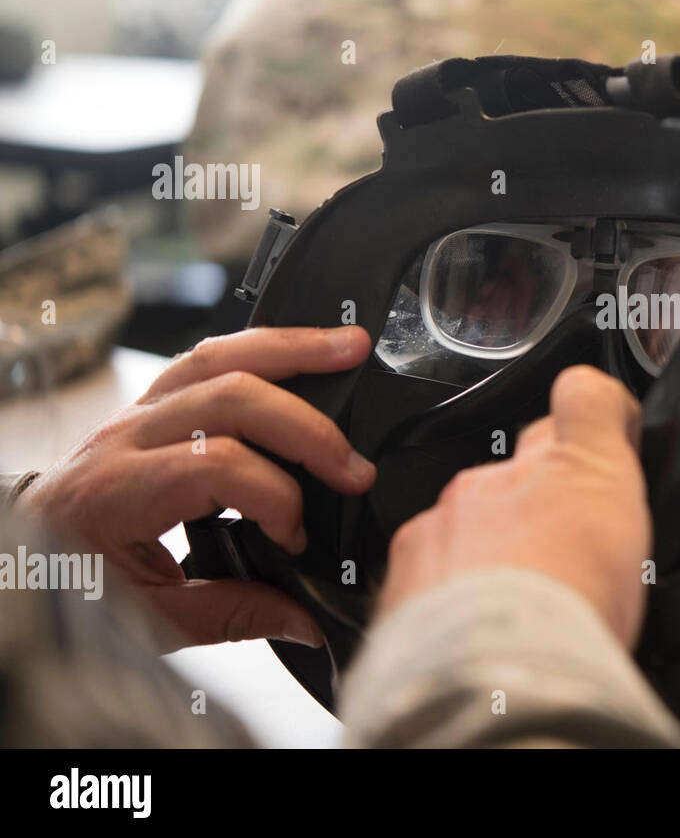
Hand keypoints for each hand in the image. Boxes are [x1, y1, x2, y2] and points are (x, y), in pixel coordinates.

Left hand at [21, 326, 376, 650]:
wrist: (13, 559)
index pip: (218, 467)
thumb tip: (308, 619)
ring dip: (293, 350)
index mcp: (117, 492)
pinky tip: (303, 349)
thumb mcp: (146, 619)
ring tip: (350, 349)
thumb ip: (233, 614)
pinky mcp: (150, 401)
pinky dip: (263, 349)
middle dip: (307, 429)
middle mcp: (125, 436)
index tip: (296, 541)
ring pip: (220, 355)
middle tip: (355, 468)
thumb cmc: (68, 586)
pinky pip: (209, 357)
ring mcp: (137, 409)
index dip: (276, 501)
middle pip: (231, 397)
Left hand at [379, 365, 651, 648]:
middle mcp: (505, 478)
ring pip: (471, 514)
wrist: (494, 679)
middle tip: (558, 558)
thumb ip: (616, 495)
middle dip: (536, 501)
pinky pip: (428, 557)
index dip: (593, 411)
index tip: (604, 430)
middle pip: (522, 467)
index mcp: (576, 469)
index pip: (583, 396)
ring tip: (512, 606)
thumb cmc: (573, 620)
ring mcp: (452, 516)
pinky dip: (446, 585)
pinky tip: (470, 624)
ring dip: (489, 548)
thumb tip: (613, 465)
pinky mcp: (407, 558)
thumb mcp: (634, 543)